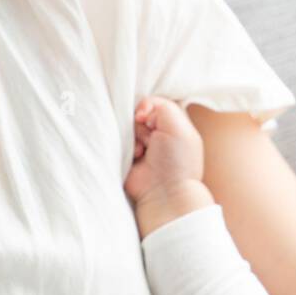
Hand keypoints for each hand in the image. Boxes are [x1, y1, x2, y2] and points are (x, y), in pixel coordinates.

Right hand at [125, 96, 212, 236]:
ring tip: (143, 152)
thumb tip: (139, 113)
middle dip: (142, 124)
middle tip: (151, 140)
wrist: (164, 191)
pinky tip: (136, 157)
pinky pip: (117, 139)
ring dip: (134, 137)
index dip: (149, 108)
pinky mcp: (127, 155)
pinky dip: (124, 146)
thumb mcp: (178, 124)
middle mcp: (157, 133)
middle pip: (137, 113)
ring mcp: (140, 144)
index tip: (152, 120)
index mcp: (173, 124)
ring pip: (126, 125)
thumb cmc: (176, 159)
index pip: (154, 103)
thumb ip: (160, 105)